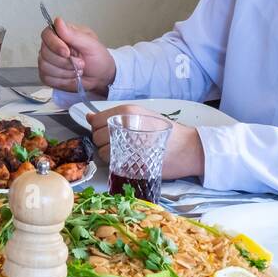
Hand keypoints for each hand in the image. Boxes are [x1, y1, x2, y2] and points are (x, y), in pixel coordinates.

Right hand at [37, 17, 115, 91]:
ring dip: (65, 72)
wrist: (101, 77)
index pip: (47, 35)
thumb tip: (58, 21)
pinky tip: (71, 77)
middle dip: (64, 62)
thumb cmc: (98, 58)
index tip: (67, 53)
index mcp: (61, 34)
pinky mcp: (47, 75)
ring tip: (78, 70)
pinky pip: (47, 78)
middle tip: (81, 64)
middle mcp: (51, 47)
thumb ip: (73, 35)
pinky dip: (62, 80)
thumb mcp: (90, 44)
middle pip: (45, 53)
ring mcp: (48, 61)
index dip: (54, 45)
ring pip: (45, 67)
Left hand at [88, 104, 204, 179]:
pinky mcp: (131, 163)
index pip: (96, 121)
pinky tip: (129, 160)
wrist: (188, 148)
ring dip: (109, 154)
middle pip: (97, 137)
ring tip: (125, 152)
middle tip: (119, 143)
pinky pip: (112, 164)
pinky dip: (116, 163)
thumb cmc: (166, 131)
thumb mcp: (142, 115)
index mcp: (126, 112)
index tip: (108, 131)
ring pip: (102, 152)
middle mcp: (124, 127)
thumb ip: (114, 116)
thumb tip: (89, 117)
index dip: (99, 128)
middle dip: (103, 142)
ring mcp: (127, 146)